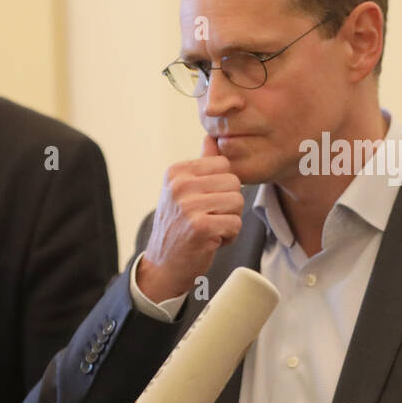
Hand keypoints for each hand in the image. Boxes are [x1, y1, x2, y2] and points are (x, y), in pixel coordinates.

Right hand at [136, 135, 243, 301]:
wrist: (163, 265)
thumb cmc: (179, 226)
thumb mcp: (183, 190)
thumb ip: (201, 164)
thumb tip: (212, 137)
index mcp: (177, 172)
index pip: (223, 164)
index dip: (223, 186)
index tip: (206, 202)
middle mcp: (180, 185)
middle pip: (234, 182)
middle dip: (229, 204)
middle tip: (210, 218)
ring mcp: (189, 206)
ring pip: (237, 202)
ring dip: (230, 220)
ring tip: (210, 229)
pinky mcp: (201, 227)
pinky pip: (236, 223)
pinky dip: (229, 236)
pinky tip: (211, 241)